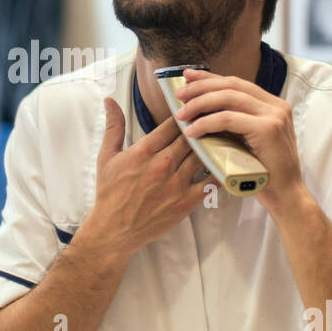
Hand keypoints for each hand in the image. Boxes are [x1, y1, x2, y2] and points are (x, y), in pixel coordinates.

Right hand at [86, 97, 216, 257]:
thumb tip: (110, 100)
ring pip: (203, 155)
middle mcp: (163, 164)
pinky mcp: (186, 202)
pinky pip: (210, 182)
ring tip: (223, 136)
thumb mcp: (107, 156)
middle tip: (213, 117)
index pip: (173, 123)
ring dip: (213, 145)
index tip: (193, 108)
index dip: (186, 113)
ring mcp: (176, 183)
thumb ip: (113, 126)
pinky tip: (225, 163)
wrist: (114, 230)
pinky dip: (219, 172)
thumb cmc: (110, 192)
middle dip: (202, 126)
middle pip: (192, 136)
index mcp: (144, 150)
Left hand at [175, 68, 304, 213]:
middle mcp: (276, 105)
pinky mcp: (268, 128)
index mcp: (272, 105)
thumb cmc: (262, 173)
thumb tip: (200, 109)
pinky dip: (206, 123)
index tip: (187, 77)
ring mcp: (274, 115)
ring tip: (181, 114)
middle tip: (179, 94)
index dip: (210, 78)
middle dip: (201, 86)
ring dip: (199, 103)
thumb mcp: (247, 140)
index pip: (237, 83)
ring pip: (228, 98)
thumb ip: (233, 122)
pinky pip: (228, 119)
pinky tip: (191, 131)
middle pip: (231, 85)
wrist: (285, 196)